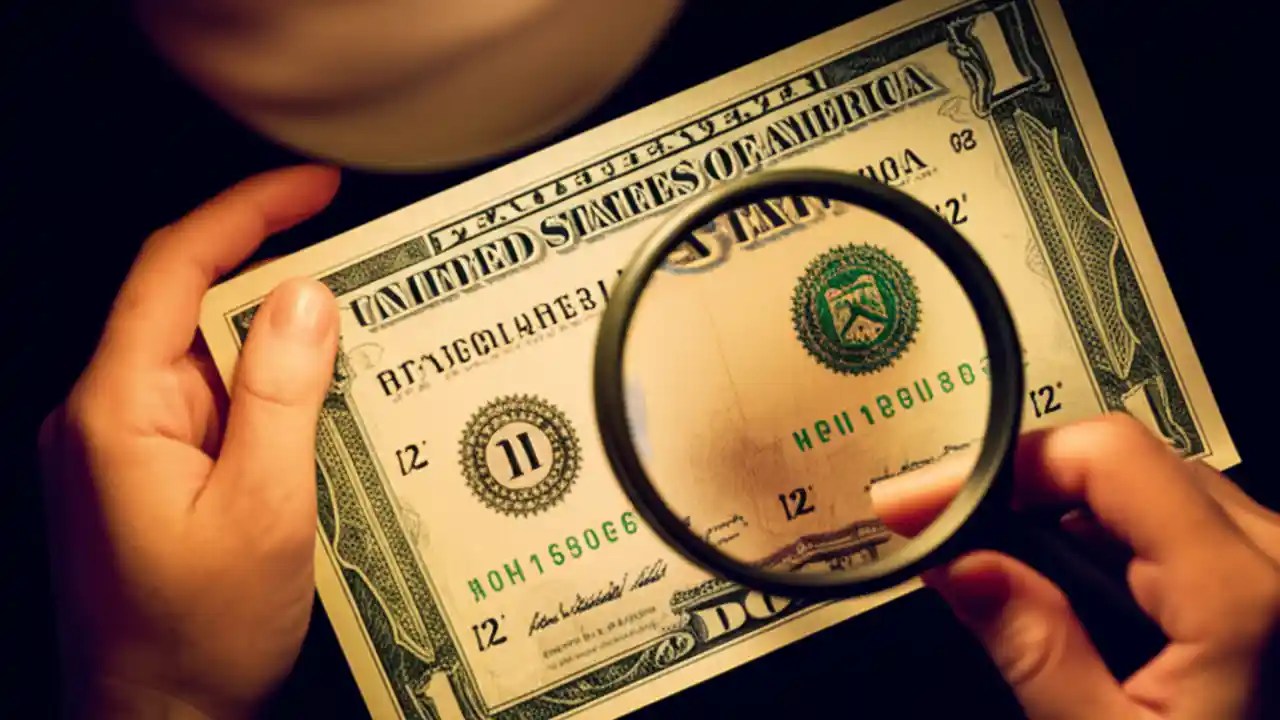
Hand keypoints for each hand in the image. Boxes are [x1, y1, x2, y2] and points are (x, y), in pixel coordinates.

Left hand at [39, 166, 340, 718]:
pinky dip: (269, 396)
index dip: (248, 213)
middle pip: (194, 308)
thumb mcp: (263, 510)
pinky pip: (213, 406)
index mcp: (118, 409)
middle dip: (281, 283)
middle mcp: (108, 414)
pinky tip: (325, 414)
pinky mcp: (149, 474)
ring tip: (365, 353)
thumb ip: (281, 394)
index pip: (174, 268)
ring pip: (210, 360)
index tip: (316, 188)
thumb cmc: (198, 636)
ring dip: (282, 348)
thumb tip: (306, 296)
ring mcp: (124, 446)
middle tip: (371, 274)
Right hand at [872, 413, 1279, 718]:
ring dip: (1060, 508)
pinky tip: (1064, 579)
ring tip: (986, 553)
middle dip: (1020, 485)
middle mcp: (1278, 556)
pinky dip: (1109, 534)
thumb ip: (1035, 650)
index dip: (1000, 466)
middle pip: (1126, 462)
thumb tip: (955, 562)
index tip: (918, 502)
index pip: (1106, 458)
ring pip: (1153, 484)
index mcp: (1241, 594)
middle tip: (935, 525)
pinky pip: (1181, 521)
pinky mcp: (1274, 581)